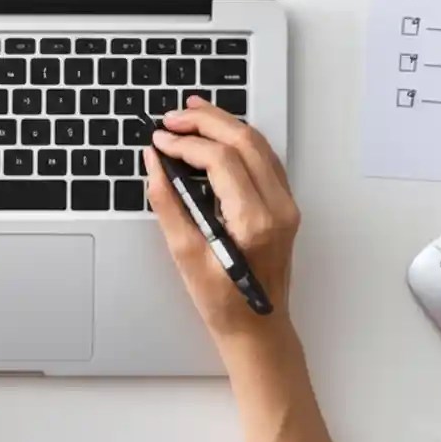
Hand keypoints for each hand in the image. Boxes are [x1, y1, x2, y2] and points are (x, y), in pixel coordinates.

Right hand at [144, 97, 299, 347]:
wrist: (258, 329)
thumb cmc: (224, 303)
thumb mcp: (185, 256)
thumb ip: (168, 204)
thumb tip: (154, 165)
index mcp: (255, 221)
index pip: (221, 160)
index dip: (186, 143)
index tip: (159, 141)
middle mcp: (278, 207)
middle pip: (244, 141)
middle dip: (205, 121)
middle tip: (172, 116)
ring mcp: (286, 205)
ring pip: (258, 144)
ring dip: (224, 123)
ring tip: (192, 112)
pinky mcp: (284, 205)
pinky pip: (264, 158)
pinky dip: (239, 139)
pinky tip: (217, 132)